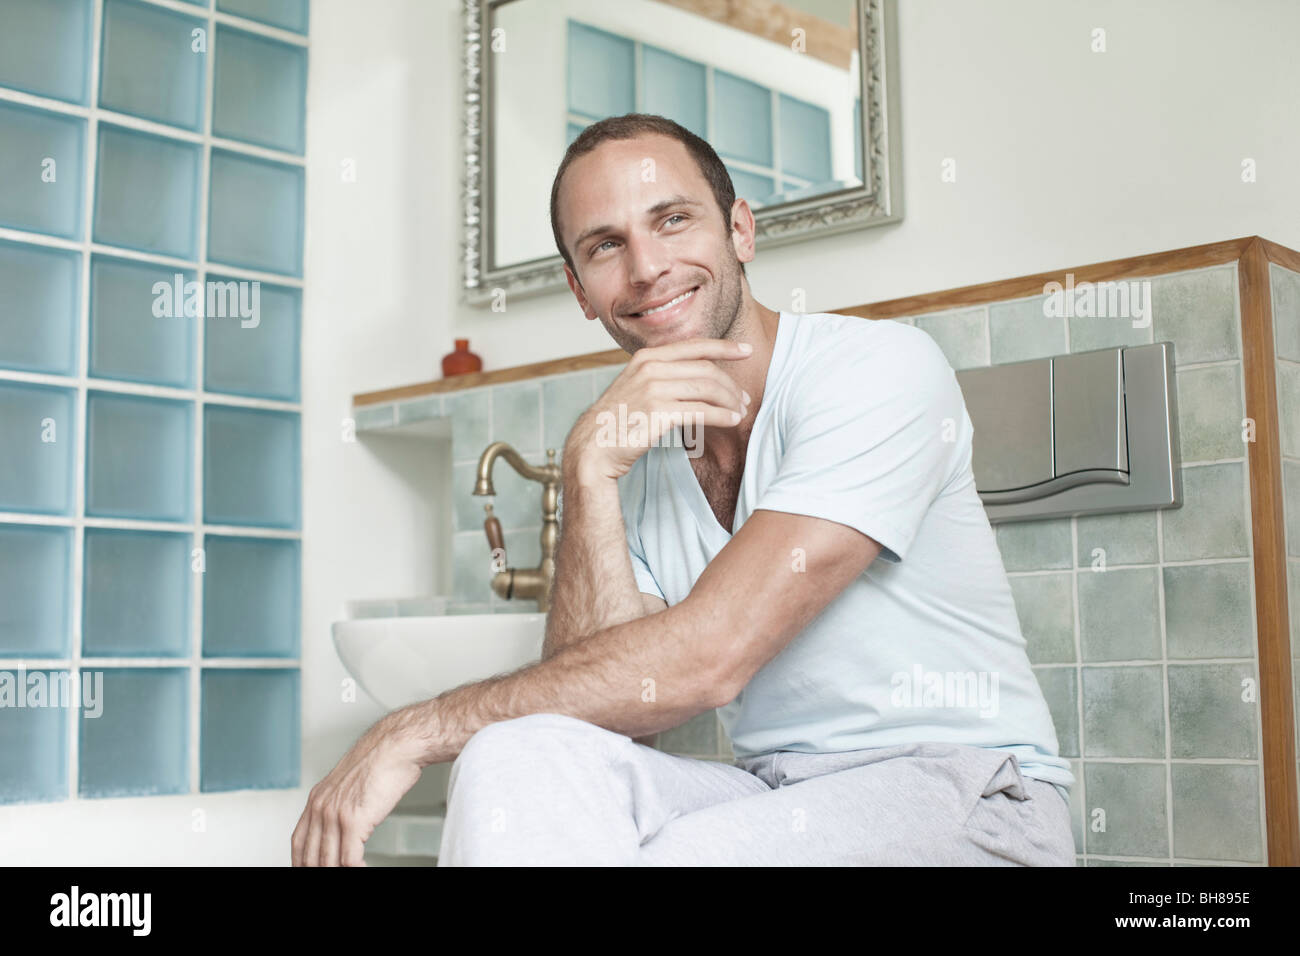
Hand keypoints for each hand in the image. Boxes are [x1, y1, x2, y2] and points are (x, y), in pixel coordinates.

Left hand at [290, 718, 422, 865]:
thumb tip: (345, 824)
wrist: (395, 746)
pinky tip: (364, 868)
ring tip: (352, 872)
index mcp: (317, 799)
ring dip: (340, 872)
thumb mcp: (349, 782)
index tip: (309, 868)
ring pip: (328, 862)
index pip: (299, 842)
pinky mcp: (353, 821)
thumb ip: (340, 802)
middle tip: (335, 873)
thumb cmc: (381, 761)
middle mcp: (321, 808)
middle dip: (321, 869)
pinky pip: (349, 860)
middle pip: (310, 857)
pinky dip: (356, 869)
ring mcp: (335, 815)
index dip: (302, 862)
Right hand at [566, 337, 751, 481]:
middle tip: (744, 398)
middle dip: (731, 383)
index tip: (746, 351)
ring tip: (741, 411)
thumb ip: (662, 374)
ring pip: (707, 389)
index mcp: (647, 357)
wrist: (594, 446)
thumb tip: (697, 374)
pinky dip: (722, 416)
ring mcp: (654, 389)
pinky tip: (731, 420)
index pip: (694, 346)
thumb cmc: (618, 420)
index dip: (724, 347)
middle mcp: (651, 368)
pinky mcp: (659, 413)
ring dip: (730, 400)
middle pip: (706, 369)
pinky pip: (701, 411)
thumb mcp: (636, 385)